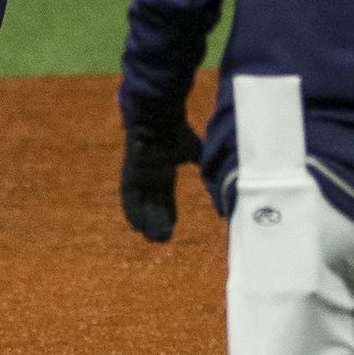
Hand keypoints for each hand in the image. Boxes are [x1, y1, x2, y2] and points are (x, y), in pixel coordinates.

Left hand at [120, 119, 202, 242]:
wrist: (160, 114)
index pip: (165, 199)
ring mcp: (139, 174)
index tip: (172, 228)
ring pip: (141, 203)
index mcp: (164, 172)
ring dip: (146, 221)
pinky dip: (133, 211)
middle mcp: (150, 176)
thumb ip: (205, 166)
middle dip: (158, 222)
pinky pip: (128, 195)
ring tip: (153, 238)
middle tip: (163, 240)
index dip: (168, 213)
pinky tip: (137, 226)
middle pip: (153, 204)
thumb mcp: (194, 151)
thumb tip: (225, 177)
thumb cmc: (177, 130)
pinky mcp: (130, 171)